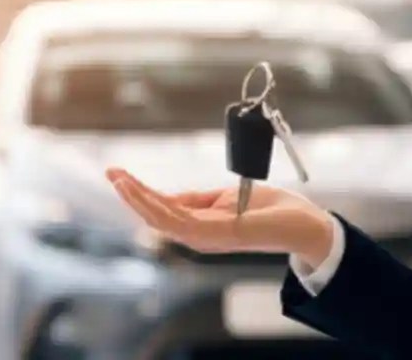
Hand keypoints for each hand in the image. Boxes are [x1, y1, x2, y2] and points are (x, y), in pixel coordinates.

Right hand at [105, 167, 334, 265]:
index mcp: (200, 227)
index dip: (139, 193)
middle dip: (131, 195)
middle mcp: (198, 236)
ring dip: (137, 199)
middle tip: (111, 173)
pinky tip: (141, 191)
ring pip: (160, 219)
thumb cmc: (268, 210)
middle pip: (154, 215)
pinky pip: (176, 220)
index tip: (118, 174)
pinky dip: (155, 205)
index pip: (161, 210)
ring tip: (119, 179)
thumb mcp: (225, 198)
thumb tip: (170, 197)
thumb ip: (199, 200)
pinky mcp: (214, 234)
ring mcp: (204, 237)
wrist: (300, 222)